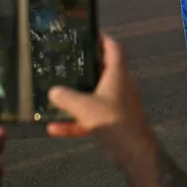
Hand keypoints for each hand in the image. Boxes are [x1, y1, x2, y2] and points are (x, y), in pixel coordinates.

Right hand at [47, 34, 154, 150]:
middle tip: (64, 62)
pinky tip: (53, 129)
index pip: (113, 48)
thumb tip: (53, 91)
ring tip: (54, 94)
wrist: (133, 152)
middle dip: (83, 67)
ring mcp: (116, 105)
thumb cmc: (112, 120)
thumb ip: (65, 97)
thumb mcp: (84, 106)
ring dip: (75, 98)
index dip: (102, 38)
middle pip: (101, 71)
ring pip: (93, 96)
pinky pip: (89, 118)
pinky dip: (74, 122)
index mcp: (117, 74)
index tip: (88, 33)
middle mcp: (119, 86)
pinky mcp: (112, 123)